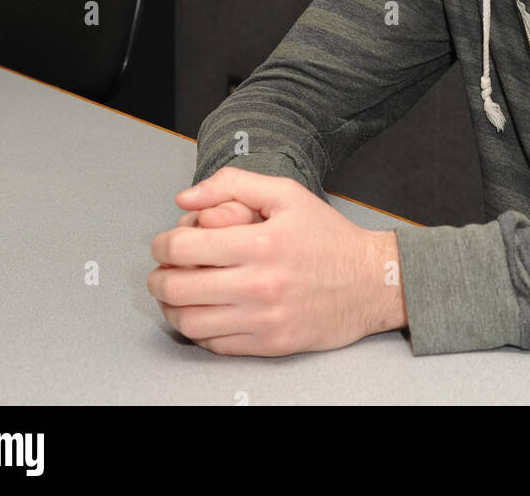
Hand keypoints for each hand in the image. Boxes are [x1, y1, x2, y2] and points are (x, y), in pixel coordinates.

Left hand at [148, 166, 407, 355]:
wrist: (371, 282)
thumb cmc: (328, 237)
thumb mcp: (287, 194)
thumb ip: (234, 184)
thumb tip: (185, 198)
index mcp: (262, 242)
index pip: (184, 248)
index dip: (162, 244)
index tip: (165, 243)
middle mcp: (260, 284)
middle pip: (177, 288)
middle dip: (158, 277)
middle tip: (163, 271)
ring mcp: (264, 318)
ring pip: (188, 322)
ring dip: (170, 308)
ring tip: (177, 294)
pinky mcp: (269, 344)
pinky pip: (213, 344)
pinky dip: (198, 329)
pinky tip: (204, 312)